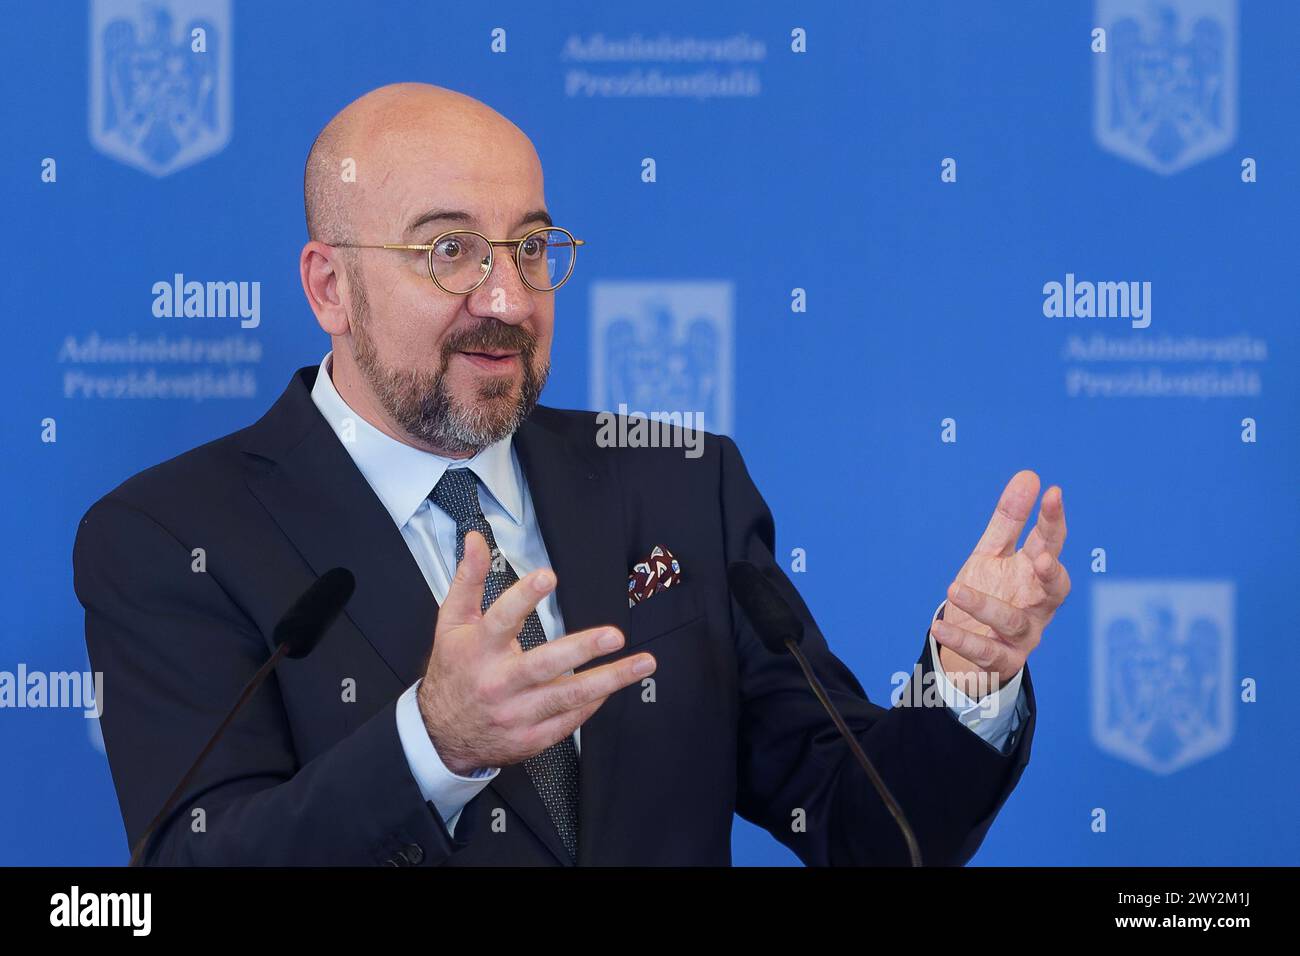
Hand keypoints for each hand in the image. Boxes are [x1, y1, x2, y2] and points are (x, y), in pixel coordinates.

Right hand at [417, 530, 654, 774]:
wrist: (441, 733)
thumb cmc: (454, 671)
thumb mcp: (452, 622)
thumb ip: (469, 579)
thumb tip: (477, 540)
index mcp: (479, 650)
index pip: (501, 620)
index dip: (524, 597)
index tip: (548, 577)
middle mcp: (499, 682)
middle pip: (543, 665)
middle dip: (581, 648)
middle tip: (613, 635)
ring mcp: (517, 713)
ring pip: (567, 696)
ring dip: (608, 680)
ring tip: (641, 663)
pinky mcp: (531, 737)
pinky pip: (570, 719)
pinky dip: (594, 703)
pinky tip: (614, 685)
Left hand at [931, 470, 1069, 694]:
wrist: (970, 643)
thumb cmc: (990, 592)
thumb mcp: (993, 553)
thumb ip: (1009, 519)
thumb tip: (1030, 475)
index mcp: (1036, 573)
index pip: (1051, 544)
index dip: (1054, 520)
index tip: (1053, 493)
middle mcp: (1038, 605)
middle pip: (1054, 589)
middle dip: (1050, 574)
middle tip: (1040, 558)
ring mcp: (1022, 635)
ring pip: (1013, 622)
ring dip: (986, 606)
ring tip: (955, 588)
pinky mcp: (1001, 660)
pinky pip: (984, 653)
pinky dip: (962, 641)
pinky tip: (939, 628)